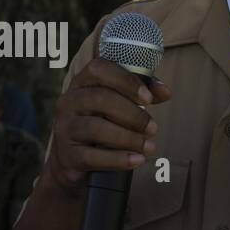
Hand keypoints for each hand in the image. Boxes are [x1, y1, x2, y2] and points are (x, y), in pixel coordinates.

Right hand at [47, 58, 171, 191]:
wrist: (72, 160)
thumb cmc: (100, 124)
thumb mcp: (116, 105)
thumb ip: (140, 94)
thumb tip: (164, 92)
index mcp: (81, 83)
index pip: (98, 69)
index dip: (126, 80)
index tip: (148, 98)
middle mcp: (68, 102)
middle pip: (100, 98)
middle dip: (133, 114)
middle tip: (153, 128)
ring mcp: (65, 129)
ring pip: (96, 128)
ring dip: (129, 137)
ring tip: (149, 146)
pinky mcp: (68, 156)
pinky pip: (93, 156)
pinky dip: (119, 159)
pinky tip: (137, 160)